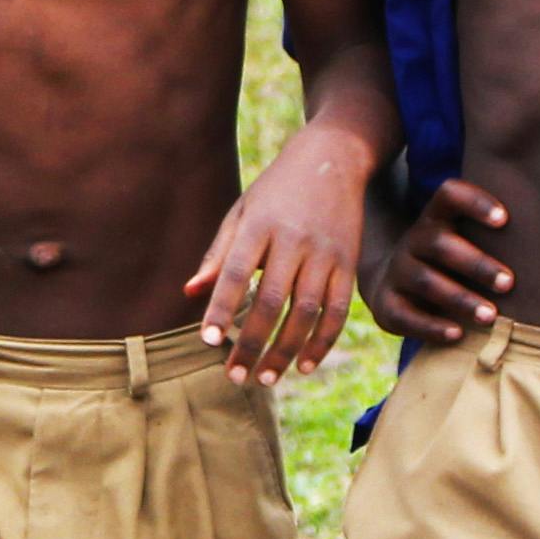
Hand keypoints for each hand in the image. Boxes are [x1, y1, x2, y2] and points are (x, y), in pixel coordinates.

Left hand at [184, 123, 370, 380]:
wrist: (333, 159)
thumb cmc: (277, 191)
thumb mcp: (241, 212)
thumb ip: (217, 254)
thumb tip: (190, 293)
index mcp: (259, 225)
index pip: (235, 272)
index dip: (221, 308)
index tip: (208, 341)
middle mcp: (293, 239)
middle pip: (271, 300)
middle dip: (252, 343)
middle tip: (234, 377)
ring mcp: (325, 253)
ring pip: (306, 311)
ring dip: (285, 351)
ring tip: (265, 379)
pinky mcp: (349, 263)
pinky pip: (337, 311)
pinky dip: (322, 342)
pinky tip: (304, 366)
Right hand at [365, 176, 512, 344]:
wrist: (391, 287)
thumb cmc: (449, 263)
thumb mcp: (461, 239)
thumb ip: (495, 233)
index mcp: (435, 219)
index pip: (448, 195)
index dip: (474, 203)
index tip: (504, 219)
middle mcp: (413, 242)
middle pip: (440, 244)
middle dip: (476, 264)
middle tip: (509, 282)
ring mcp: (398, 274)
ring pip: (427, 282)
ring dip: (460, 298)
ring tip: (492, 316)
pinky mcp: (387, 306)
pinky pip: (407, 316)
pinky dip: (432, 326)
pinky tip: (458, 335)